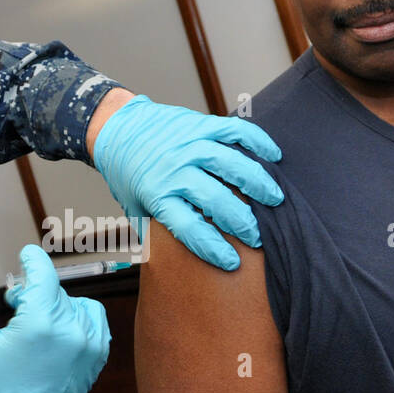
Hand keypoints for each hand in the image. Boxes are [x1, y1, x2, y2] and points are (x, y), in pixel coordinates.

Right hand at [0, 244, 110, 392]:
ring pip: (72, 301)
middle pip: (52, 289)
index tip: (26, 255)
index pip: (42, 272)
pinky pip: (92, 315)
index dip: (32, 260)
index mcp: (40, 322)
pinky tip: (57, 330)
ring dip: (54, 305)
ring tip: (36, 325)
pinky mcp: (99, 350)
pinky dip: (76, 315)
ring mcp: (89, 340)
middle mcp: (70, 328)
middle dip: (33, 293)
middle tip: (14, 310)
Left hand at [90, 94, 282, 270]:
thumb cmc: (128, 174)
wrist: (118, 128)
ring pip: (230, 163)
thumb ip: (153, 234)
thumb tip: (170, 268)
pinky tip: (273, 156)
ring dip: (257, 182)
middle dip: (242, 222)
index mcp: (157, 195)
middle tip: (258, 237)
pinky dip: (257, 141)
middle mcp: (174, 169)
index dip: (213, 248)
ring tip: (275, 199)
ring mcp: (189, 144)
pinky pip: (235, 131)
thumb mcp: (134, 208)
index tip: (233, 262)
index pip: (189, 228)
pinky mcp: (201, 124)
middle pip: (215, 199)